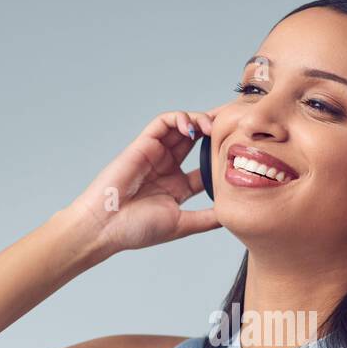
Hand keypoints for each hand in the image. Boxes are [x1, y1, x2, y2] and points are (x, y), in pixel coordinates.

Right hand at [63, 107, 224, 256]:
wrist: (106, 226)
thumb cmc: (137, 229)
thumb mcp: (182, 224)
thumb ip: (208, 218)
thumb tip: (234, 215)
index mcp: (178, 187)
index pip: (206, 164)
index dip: (221, 154)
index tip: (240, 149)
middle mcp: (168, 168)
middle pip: (198, 141)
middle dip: (216, 129)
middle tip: (234, 122)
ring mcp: (156, 155)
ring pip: (183, 127)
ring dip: (200, 121)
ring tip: (213, 127)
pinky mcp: (143, 144)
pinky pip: (163, 122)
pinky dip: (179, 118)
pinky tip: (192, 128)